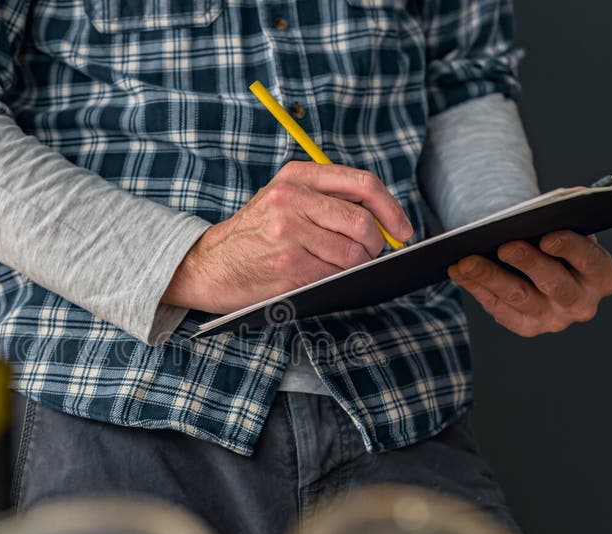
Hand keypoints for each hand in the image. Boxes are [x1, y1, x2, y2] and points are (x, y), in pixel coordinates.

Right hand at [162, 161, 412, 312]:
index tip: (402, 229)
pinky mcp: (287, 267)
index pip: (363, 184)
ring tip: (343, 267)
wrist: (209, 264)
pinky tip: (323, 278)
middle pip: (362, 222)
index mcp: (296, 176)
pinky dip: (337, 280)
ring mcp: (289, 234)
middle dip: (376, 244)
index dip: (391, 209)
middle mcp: (292, 200)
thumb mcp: (283, 198)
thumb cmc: (253, 234)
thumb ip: (326, 198)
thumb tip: (382, 218)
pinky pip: (333, 275)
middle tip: (373, 255)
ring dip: (357, 266)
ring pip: (352, 253)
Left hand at [448, 231, 611, 337]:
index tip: (547, 237)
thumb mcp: (567, 229)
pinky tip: (459, 270)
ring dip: (491, 277)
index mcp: (602, 277)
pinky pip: (497, 307)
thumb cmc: (556, 241)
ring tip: (467, 260)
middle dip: (528, 263)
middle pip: (554, 284)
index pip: (591, 261)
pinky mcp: (526, 327)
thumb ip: (566, 217)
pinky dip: (476, 286)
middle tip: (505, 246)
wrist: (543, 268)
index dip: (570, 249)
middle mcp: (581, 303)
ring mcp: (553, 319)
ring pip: (519, 298)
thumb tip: (556, 202)